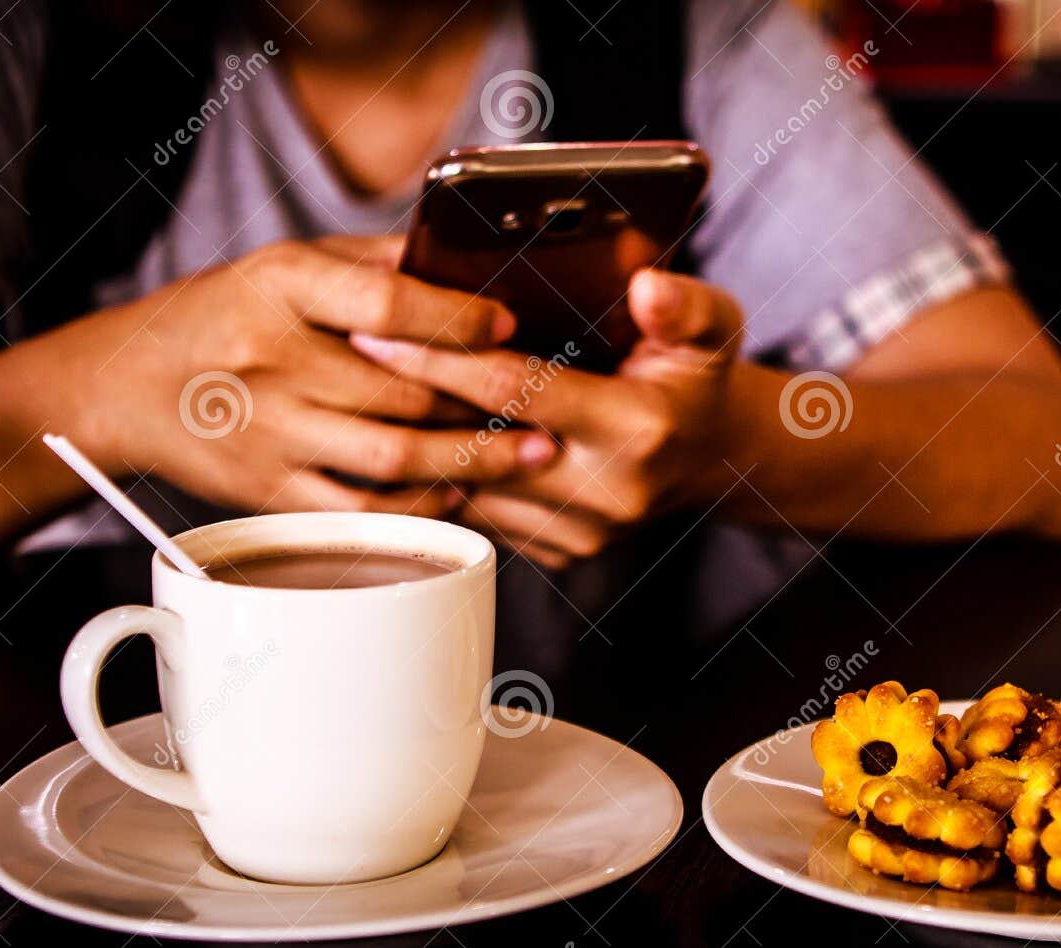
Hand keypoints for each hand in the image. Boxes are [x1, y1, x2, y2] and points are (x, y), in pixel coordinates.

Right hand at [57, 235, 555, 516]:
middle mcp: (272, 358)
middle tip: (549, 404)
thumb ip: (372, 261)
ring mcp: (270, 431)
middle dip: (488, 400)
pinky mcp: (268, 491)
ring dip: (473, 459)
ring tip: (531, 453)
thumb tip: (465, 256)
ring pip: (393, 456)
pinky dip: (420, 508)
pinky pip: (360, 511)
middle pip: (405, 388)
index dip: (458, 319)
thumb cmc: (224, 315)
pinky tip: (461, 496)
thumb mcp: (286, 264)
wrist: (126, 385)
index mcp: (279, 285)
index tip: (509, 327)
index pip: (383, 301)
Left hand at [351, 269, 742, 565]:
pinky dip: (444, 474)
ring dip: (418, 442)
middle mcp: (606, 490)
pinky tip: (407, 434)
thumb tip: (646, 284)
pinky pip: (482, 513)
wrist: (709, 458)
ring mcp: (580, 531)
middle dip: (412, 400)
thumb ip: (684, 304)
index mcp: (637, 428)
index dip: (445, 358)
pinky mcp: (560, 551)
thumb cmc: (695, 379)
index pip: (517, 390)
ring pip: (471, 487)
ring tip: (363, 392)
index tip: (380, 329)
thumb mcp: (713, 328)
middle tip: (348, 357)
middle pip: (478, 443)